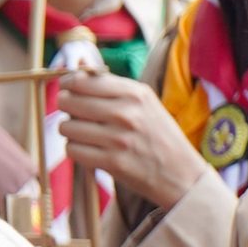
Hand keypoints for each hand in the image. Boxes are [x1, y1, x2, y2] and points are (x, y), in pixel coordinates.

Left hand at [54, 69, 204, 211]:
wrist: (181, 173)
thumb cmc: (158, 135)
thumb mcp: (145, 102)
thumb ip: (113, 87)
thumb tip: (76, 73)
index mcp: (134, 93)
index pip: (82, 81)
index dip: (68, 84)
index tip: (67, 88)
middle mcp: (125, 113)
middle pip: (69, 101)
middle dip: (66, 106)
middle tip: (74, 112)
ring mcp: (118, 139)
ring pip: (67, 127)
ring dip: (70, 130)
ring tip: (84, 133)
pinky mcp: (112, 162)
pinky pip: (72, 149)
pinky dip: (75, 149)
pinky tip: (88, 148)